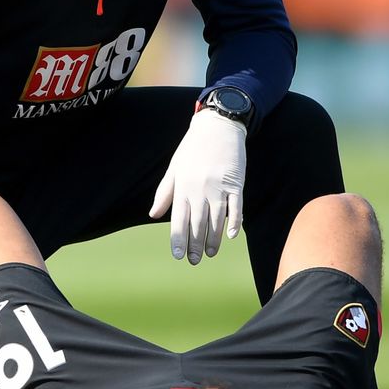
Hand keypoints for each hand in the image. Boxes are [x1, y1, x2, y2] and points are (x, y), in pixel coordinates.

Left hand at [148, 107, 247, 264]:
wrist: (216, 127)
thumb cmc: (192, 149)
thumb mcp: (174, 168)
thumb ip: (164, 192)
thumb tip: (153, 214)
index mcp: (182, 186)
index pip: (178, 219)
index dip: (178, 239)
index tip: (178, 255)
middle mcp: (198, 189)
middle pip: (197, 224)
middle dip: (195, 245)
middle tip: (194, 261)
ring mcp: (218, 187)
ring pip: (216, 220)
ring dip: (213, 239)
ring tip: (210, 253)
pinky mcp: (235, 183)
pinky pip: (235, 207)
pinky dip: (234, 223)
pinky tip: (230, 236)